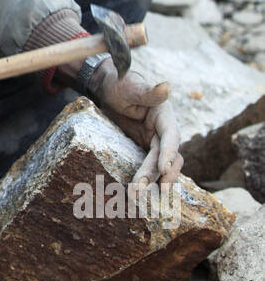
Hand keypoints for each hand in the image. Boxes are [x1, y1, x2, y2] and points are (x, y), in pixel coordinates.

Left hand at [89, 62, 182, 187]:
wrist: (108, 90)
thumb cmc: (121, 84)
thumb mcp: (131, 86)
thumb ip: (149, 91)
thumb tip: (167, 86)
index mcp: (165, 116)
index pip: (171, 136)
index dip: (169, 153)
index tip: (164, 169)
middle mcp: (163, 132)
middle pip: (166, 156)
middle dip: (157, 174)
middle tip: (142, 190)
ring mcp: (154, 143)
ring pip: (159, 165)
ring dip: (151, 181)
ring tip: (137, 195)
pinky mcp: (144, 150)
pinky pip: (149, 167)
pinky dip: (147, 180)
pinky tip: (138, 193)